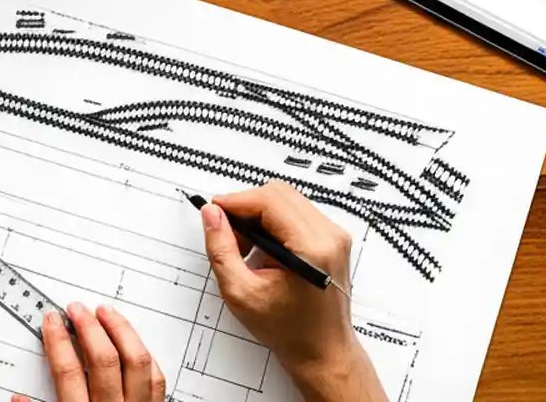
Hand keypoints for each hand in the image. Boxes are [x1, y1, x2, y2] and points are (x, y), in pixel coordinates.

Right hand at [13, 302, 163, 401]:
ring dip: (121, 331)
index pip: (68, 373)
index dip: (58, 341)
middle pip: (104, 359)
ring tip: (106, 312)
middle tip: (77, 308)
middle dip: (89, 327)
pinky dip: (145, 355)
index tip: (52, 320)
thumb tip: (18, 398)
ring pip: (137, 362)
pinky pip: (157, 379)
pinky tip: (134, 341)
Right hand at [202, 181, 385, 401]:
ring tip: (246, 249)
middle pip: (278, 193)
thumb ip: (222, 250)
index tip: (213, 212)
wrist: (323, 351)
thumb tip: (211, 215)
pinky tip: (262, 251)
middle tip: (228, 235)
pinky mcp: (331, 238)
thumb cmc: (289, 330)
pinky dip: (272, 223)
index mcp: (312, 248)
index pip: (269, 201)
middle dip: (246, 208)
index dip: (235, 202)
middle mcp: (330, 235)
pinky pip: (295, 212)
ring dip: (258, 216)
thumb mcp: (241, 293)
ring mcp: (334, 235)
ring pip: (286, 200)